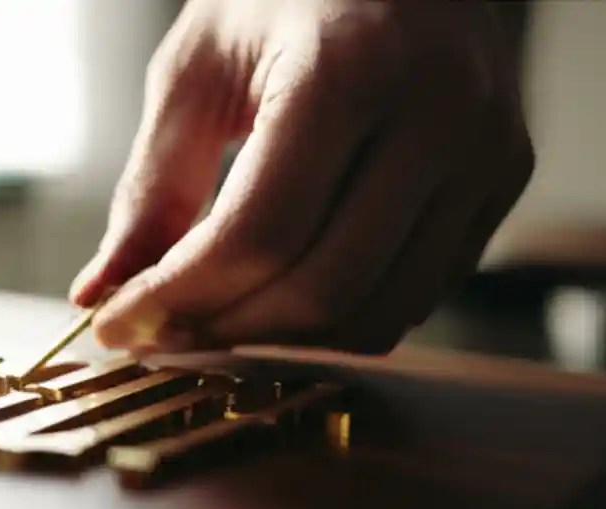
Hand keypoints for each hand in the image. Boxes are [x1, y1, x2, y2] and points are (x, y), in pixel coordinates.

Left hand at [71, 0, 534, 353]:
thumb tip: (100, 294)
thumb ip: (150, 187)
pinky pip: (416, 295)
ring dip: (280, 344)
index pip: (257, 233)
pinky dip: (338, 321)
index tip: (116, 325)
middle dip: (223, 332)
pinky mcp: (504, 182)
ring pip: (376, 311)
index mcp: (346, 67)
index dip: (177, 298)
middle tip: (158, 336)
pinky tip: (279, 301)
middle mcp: (436, 113)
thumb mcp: (197, 66)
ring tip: (212, 327)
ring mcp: (486, 152)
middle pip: (320, 287)